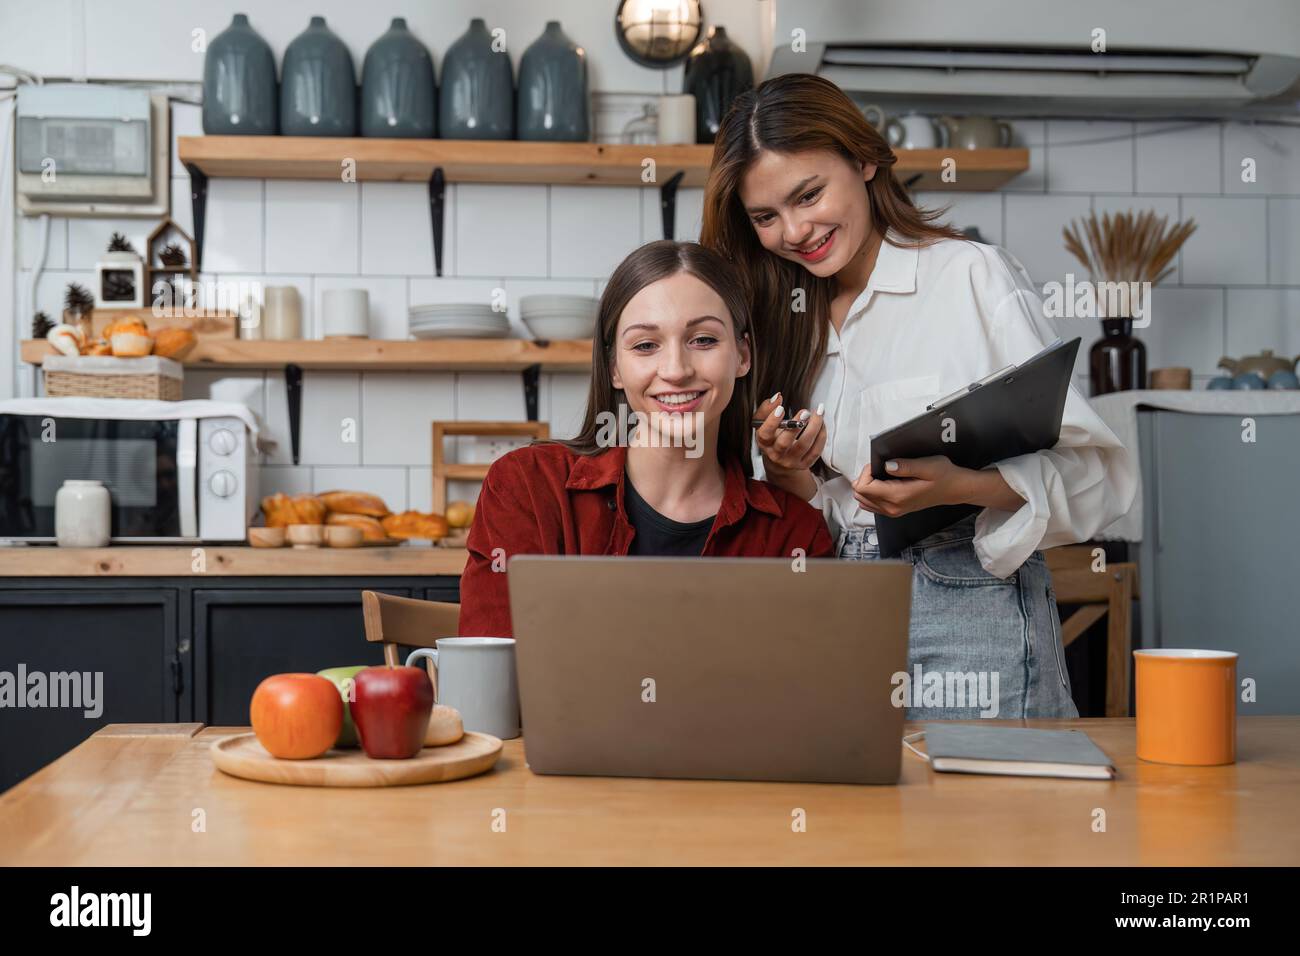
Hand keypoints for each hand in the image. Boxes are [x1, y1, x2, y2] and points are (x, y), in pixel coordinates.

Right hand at [754, 392, 825, 473]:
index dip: (772, 422)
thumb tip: (777, 397)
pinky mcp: (805, 464)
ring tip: (818, 413)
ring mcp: (791, 461)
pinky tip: (822, 423)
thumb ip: (766, 409)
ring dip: (813, 427)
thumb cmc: (772, 437)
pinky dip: (821, 435)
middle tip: (805, 412)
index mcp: (764, 443)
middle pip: (784, 442)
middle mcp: (776, 454)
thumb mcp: (763, 424)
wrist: (780, 461)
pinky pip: (815, 450)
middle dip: (795, 425)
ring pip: (804, 445)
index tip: (781, 408)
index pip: (765, 434)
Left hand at [851, 455, 972, 516]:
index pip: (863, 487)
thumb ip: (905, 466)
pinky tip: (882, 483)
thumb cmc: (943, 475)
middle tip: (880, 467)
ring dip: (867, 485)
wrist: (954, 489)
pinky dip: (871, 493)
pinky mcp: (894, 511)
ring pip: (863, 500)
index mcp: (897, 496)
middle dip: (865, 478)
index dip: (866, 472)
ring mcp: (892, 512)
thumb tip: (886, 465)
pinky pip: (871, 504)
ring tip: (882, 474)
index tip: (879, 463)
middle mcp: (892, 508)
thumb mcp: (927, 465)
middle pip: (860, 494)